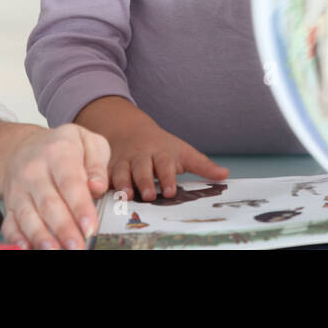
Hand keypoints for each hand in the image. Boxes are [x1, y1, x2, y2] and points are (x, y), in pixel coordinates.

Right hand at [0, 123, 108, 250]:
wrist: (24, 147)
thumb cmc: (64, 148)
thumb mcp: (88, 143)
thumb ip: (97, 164)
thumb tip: (98, 187)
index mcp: (59, 152)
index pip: (70, 182)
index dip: (80, 206)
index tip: (90, 227)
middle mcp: (34, 171)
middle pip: (49, 203)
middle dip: (64, 229)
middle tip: (78, 246)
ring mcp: (19, 189)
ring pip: (28, 216)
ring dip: (41, 237)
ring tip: (56, 251)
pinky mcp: (10, 204)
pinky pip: (10, 223)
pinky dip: (16, 238)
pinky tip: (27, 248)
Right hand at [77, 96, 227, 201]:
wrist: (129, 131)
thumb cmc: (161, 146)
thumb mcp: (182, 152)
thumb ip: (202, 165)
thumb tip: (225, 175)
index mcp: (161, 153)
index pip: (165, 164)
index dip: (168, 177)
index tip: (170, 191)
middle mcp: (141, 156)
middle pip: (143, 168)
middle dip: (145, 181)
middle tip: (148, 195)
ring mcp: (124, 161)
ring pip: (122, 171)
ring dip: (123, 183)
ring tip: (126, 196)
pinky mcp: (108, 167)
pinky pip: (103, 174)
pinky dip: (102, 182)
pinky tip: (102, 192)